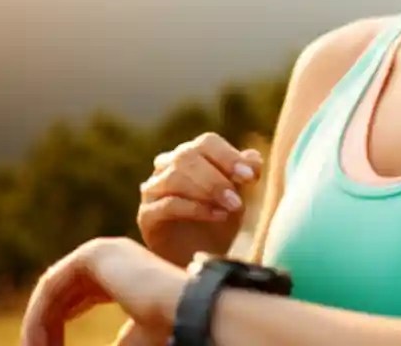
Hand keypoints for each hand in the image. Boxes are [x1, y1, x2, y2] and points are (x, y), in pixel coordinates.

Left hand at [20, 237, 187, 345]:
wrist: (185, 310)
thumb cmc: (166, 330)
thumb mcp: (128, 342)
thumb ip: (112, 345)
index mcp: (124, 271)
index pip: (83, 293)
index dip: (62, 321)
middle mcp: (112, 256)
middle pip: (64, 290)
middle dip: (47, 324)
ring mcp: (102, 250)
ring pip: (55, 289)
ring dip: (39, 324)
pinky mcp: (91, 253)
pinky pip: (52, 285)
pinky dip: (39, 315)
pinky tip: (36, 341)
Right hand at [139, 132, 262, 264]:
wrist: (198, 259)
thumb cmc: (219, 222)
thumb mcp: (239, 196)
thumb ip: (245, 175)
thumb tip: (254, 158)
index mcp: (192, 155)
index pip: (207, 142)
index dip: (229, 156)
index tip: (250, 177)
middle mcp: (167, 167)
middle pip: (187, 156)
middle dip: (217, 178)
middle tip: (238, 201)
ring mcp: (153, 190)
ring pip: (174, 177)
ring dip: (207, 191)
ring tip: (230, 209)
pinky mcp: (146, 215)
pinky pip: (167, 204)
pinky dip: (195, 209)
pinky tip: (216, 217)